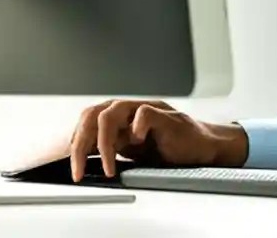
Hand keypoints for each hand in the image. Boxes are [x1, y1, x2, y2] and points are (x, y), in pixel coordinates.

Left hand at [68, 100, 246, 181]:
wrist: (203, 147)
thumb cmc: (170, 148)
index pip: (88, 119)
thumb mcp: (133, 150)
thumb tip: (85, 154)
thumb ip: (112, 145)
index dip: (76, 140)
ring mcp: (148, 109)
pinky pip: (144, 113)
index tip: (74, 164)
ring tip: (108, 166)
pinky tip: (138, 144)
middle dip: (81, 142)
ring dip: (105, 143)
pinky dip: (136, 129)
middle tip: (79, 167)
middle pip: (93, 113)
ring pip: (112, 111)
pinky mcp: (166, 116)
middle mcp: (131, 109)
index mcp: (120, 116)